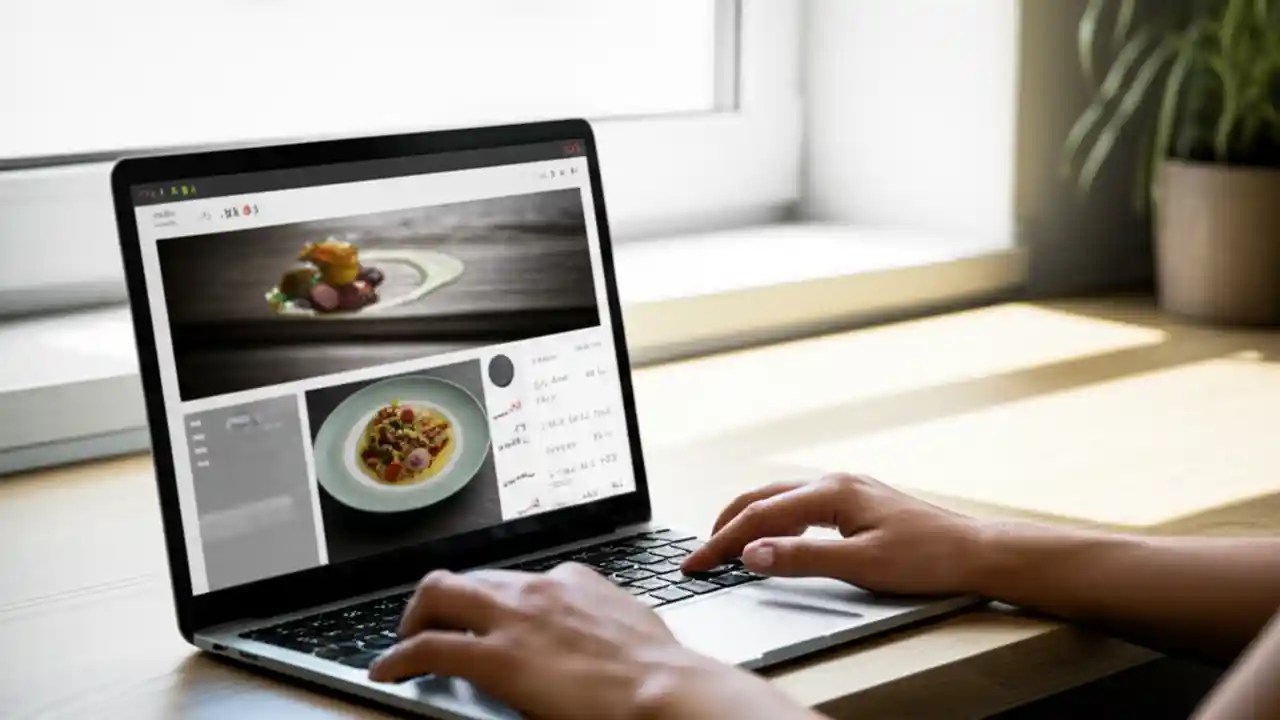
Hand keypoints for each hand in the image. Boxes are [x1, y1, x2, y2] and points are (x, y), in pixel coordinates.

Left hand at [369, 563, 813, 719]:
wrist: (661, 685)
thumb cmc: (657, 668)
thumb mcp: (629, 626)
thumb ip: (601, 621)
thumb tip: (599, 637)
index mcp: (572, 580)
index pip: (517, 581)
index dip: (496, 602)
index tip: (492, 619)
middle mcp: (536, 588)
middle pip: (467, 578)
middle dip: (441, 600)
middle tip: (431, 624)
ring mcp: (512, 618)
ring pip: (438, 596)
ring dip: (414, 619)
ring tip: (405, 642)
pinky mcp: (494, 655)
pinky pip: (427, 647)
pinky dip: (399, 657)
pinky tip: (389, 671)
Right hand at [682, 473, 985, 595]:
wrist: (976, 552)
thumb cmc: (928, 559)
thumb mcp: (861, 565)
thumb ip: (803, 558)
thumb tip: (753, 554)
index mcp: (832, 492)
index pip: (761, 516)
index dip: (722, 541)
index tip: (696, 564)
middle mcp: (835, 482)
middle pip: (763, 497)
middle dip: (726, 524)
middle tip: (700, 554)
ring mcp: (846, 490)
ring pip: (780, 498)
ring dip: (748, 518)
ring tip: (724, 542)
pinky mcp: (856, 503)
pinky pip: (799, 505)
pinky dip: (774, 519)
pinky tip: (773, 536)